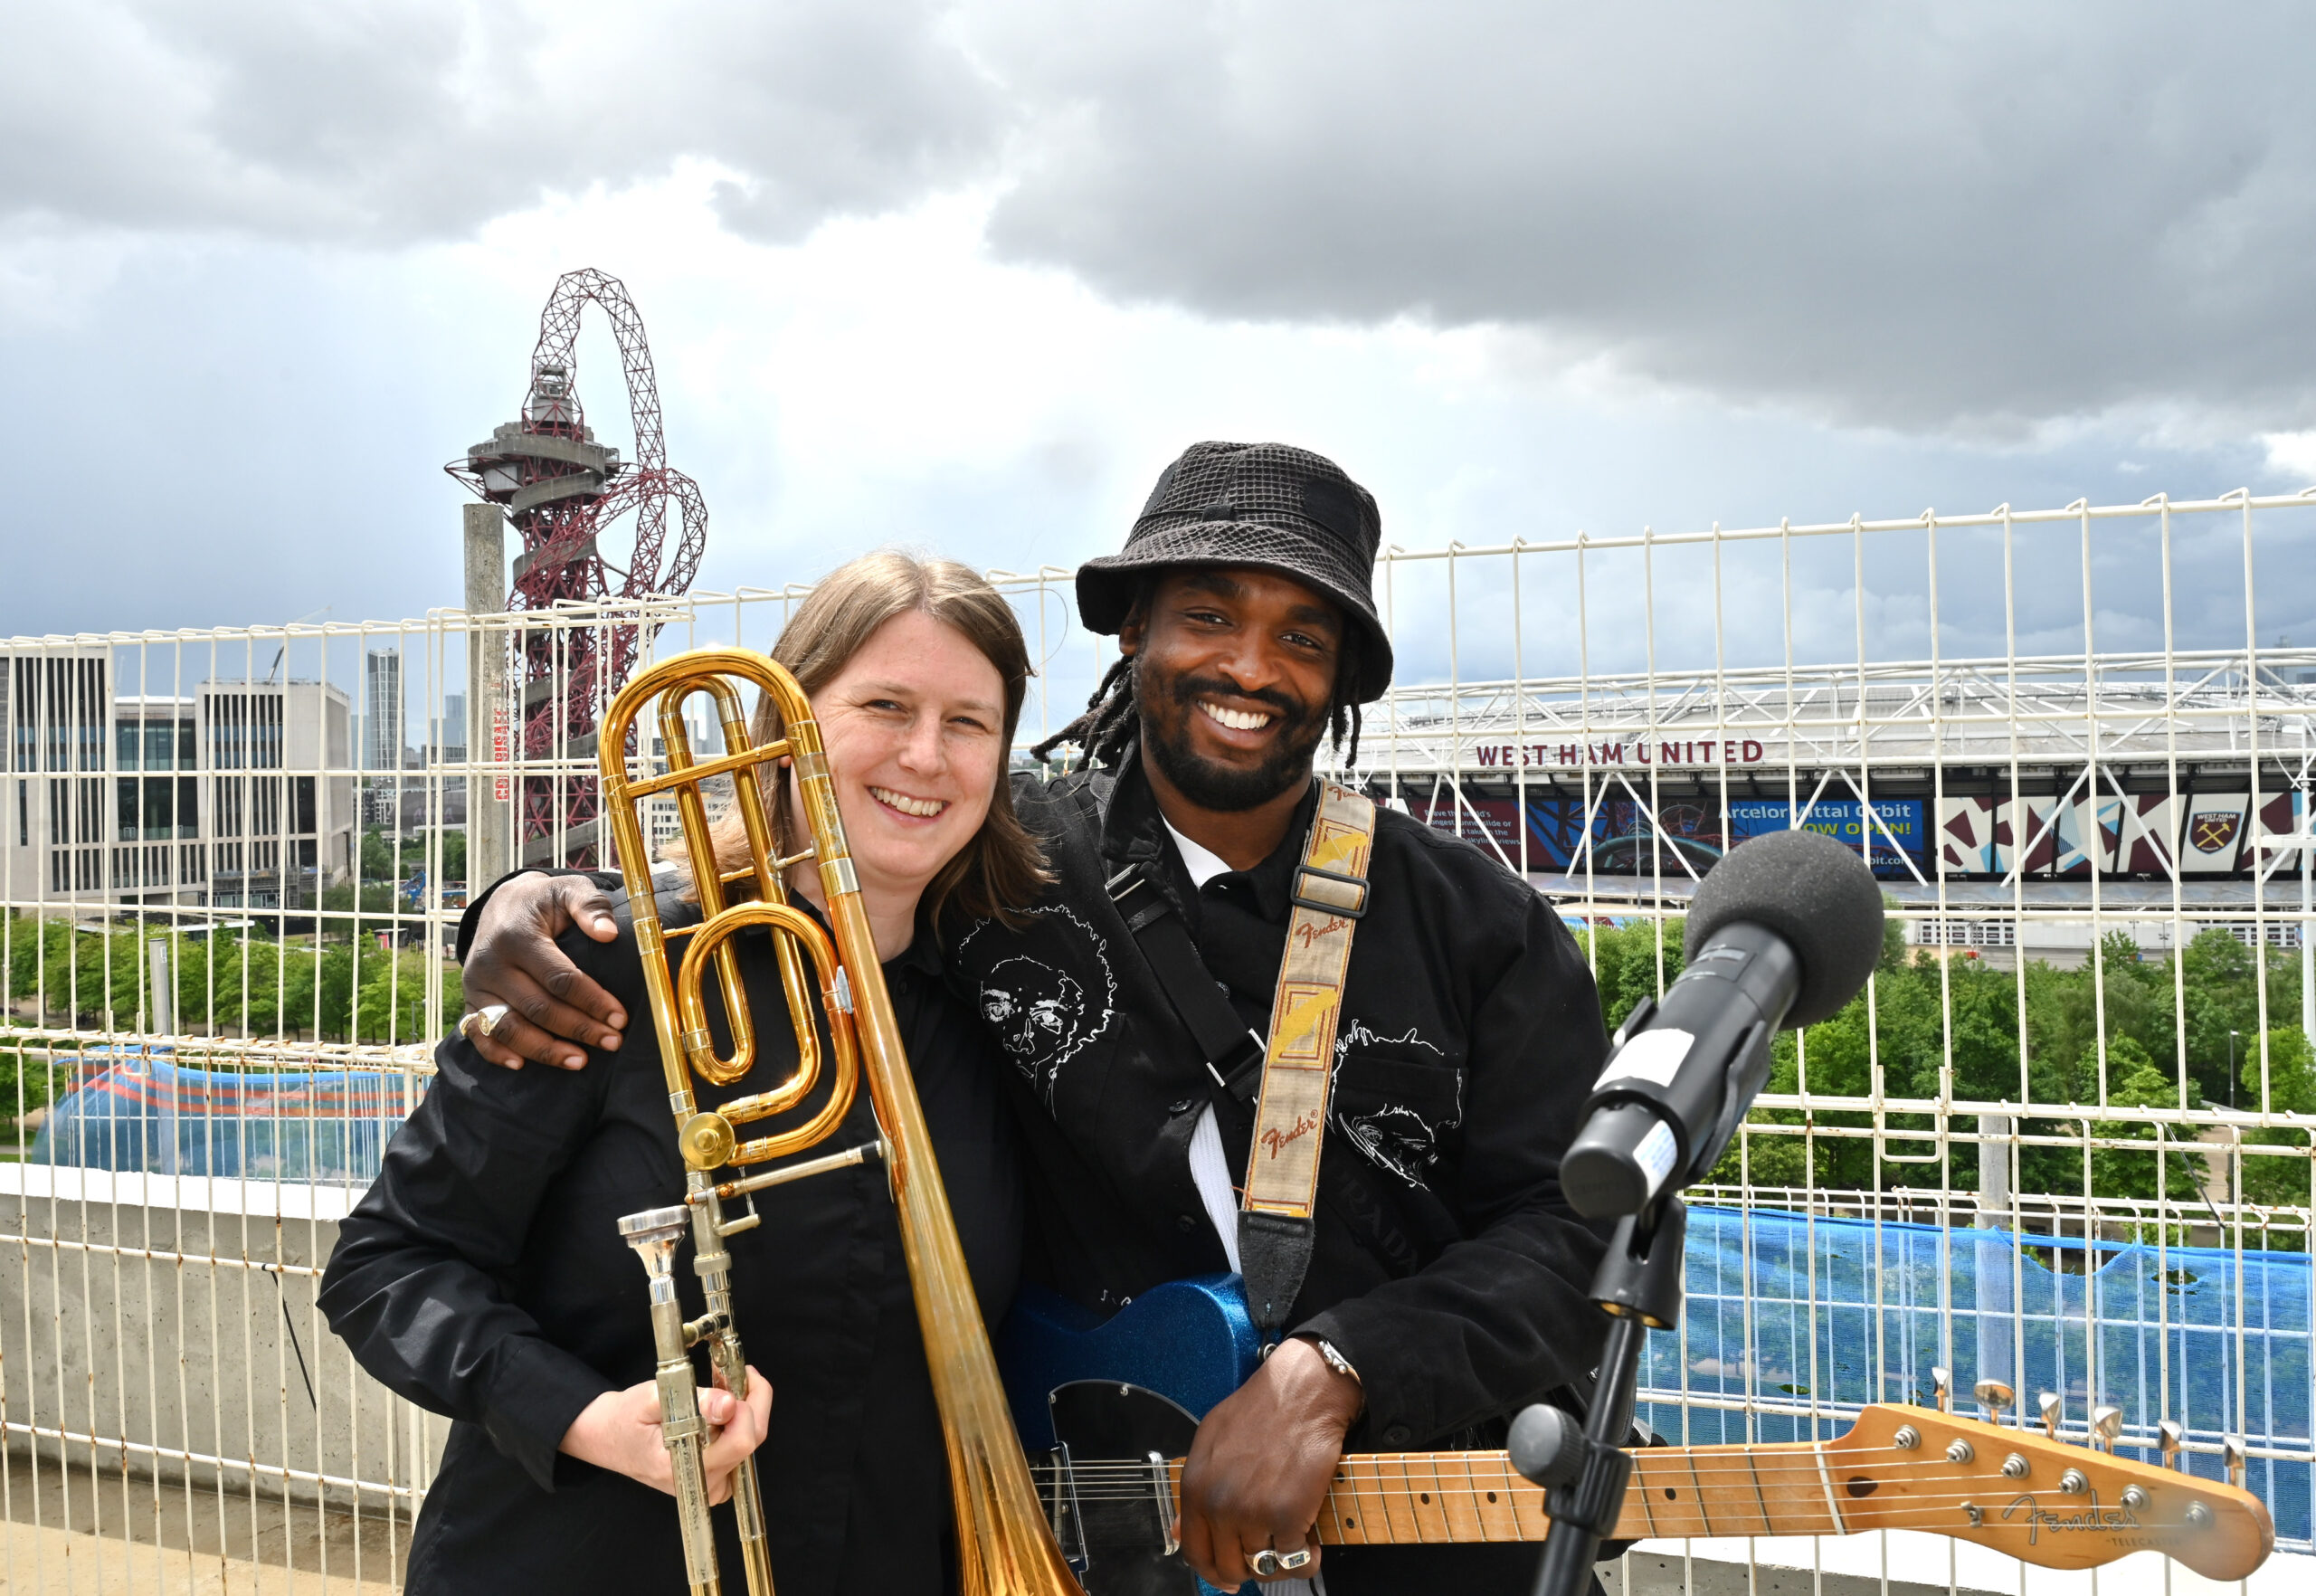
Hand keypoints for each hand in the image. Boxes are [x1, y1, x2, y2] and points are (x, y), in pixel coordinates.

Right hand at [463, 875, 625, 1069]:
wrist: (502, 905)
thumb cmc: (544, 903)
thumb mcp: (568, 890)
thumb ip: (590, 905)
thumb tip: (608, 934)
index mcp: (517, 936)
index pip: (559, 978)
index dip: (592, 1001)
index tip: (620, 1018)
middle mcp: (491, 963)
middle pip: (538, 1007)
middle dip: (579, 1029)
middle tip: (613, 1042)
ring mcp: (476, 985)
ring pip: (508, 1027)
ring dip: (544, 1050)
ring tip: (581, 1062)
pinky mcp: (470, 1000)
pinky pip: (476, 1033)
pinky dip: (495, 1053)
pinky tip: (522, 1066)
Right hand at [560, 1364, 772, 1502]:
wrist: (608, 1438)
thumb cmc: (624, 1418)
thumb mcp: (650, 1399)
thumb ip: (692, 1402)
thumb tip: (729, 1405)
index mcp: (682, 1469)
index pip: (740, 1442)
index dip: (744, 1405)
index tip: (728, 1376)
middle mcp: (700, 1485)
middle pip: (751, 1440)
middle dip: (747, 1400)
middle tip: (724, 1374)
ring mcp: (709, 1486)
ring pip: (749, 1442)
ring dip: (742, 1410)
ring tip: (717, 1388)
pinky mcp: (714, 1480)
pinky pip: (741, 1449)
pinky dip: (736, 1423)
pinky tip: (718, 1408)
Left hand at [1179, 1337, 1362, 1585]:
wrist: (1301, 1393)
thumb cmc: (1260, 1411)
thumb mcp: (1210, 1441)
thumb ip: (1197, 1487)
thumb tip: (1181, 1529)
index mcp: (1196, 1487)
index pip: (1194, 1552)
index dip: (1212, 1572)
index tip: (1228, 1579)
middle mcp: (1219, 1505)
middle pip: (1228, 1567)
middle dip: (1248, 1570)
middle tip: (1266, 1560)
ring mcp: (1253, 1513)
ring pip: (1263, 1567)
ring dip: (1281, 1564)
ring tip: (1293, 1548)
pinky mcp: (1289, 1516)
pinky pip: (1296, 1560)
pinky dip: (1307, 1560)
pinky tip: (1312, 1546)